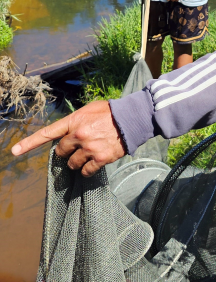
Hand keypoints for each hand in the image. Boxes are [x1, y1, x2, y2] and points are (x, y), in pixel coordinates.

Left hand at [11, 100, 125, 176]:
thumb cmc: (112, 112)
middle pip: (60, 152)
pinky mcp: (100, 158)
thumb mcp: (91, 110)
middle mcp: (79, 135)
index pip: (48, 133)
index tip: (14, 152)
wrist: (133, 118)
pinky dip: (88, 169)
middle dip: (68, 151)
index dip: (30, 143)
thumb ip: (76, 121)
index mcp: (75, 120)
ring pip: (72, 163)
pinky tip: (96, 160)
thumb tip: (66, 134)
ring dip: (78, 161)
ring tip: (90, 152)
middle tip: (80, 145)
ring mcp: (89, 148)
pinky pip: (85, 171)